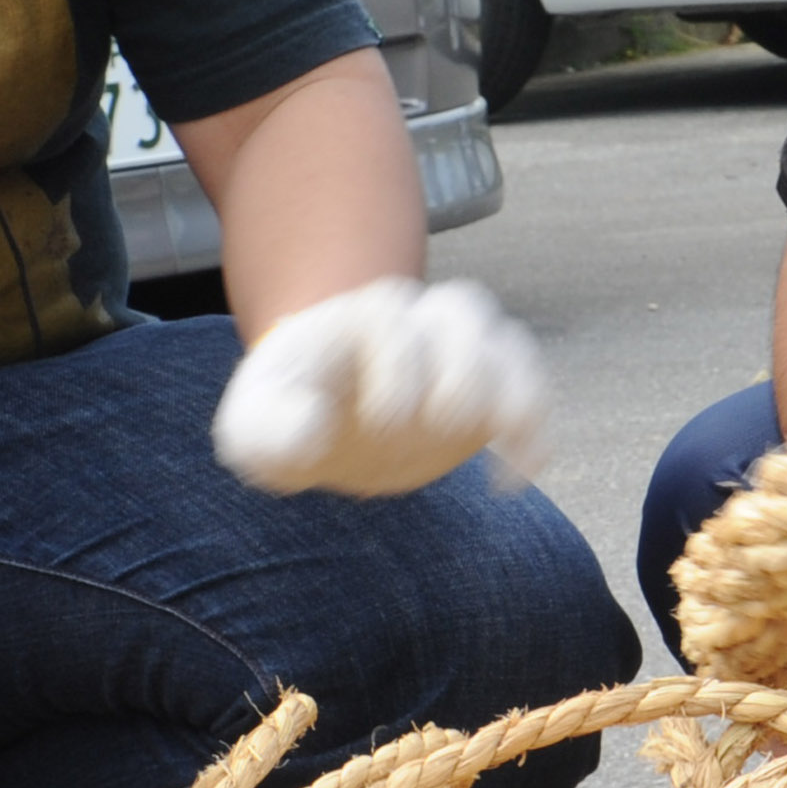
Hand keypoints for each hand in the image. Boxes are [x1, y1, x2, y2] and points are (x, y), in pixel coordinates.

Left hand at [213, 275, 548, 495]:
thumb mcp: (253, 429)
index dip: (395, 366)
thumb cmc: (286, 415)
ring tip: (499, 436)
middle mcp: (415, 323)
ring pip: (506, 341)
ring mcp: (457, 353)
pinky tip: (511, 479)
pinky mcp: (489, 390)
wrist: (323, 414)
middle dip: (461, 365)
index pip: (389, 315)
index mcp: (357, 320)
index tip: (381, 422)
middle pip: (463, 308)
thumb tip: (316, 427)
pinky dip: (533, 427)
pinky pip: (529, 387)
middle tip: (441, 422)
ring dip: (511, 388)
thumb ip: (268, 429)